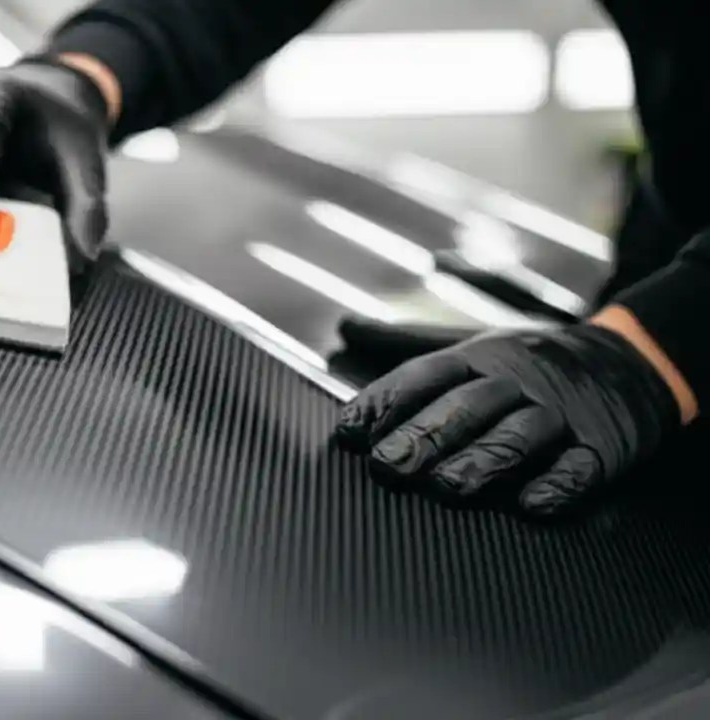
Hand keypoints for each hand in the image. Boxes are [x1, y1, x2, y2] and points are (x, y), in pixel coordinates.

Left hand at [333, 324, 679, 516]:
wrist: (628, 359)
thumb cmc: (526, 363)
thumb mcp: (469, 344)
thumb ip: (406, 345)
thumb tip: (345, 327)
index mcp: (477, 357)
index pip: (424, 375)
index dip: (386, 402)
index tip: (349, 433)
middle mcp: (515, 380)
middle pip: (467, 406)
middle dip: (426, 435)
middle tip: (387, 466)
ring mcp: (559, 412)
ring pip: (518, 435)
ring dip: (482, 462)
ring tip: (446, 488)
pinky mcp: (602, 444)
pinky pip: (581, 466)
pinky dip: (558, 485)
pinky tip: (532, 505)